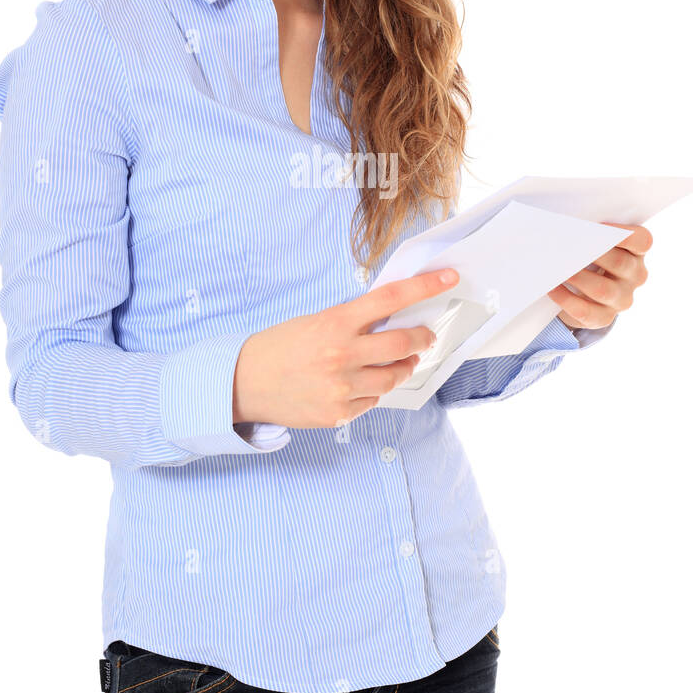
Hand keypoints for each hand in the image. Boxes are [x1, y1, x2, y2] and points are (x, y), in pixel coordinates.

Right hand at [233, 268, 460, 429]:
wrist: (243, 383)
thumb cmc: (279, 348)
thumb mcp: (315, 322)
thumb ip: (352, 322)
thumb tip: (392, 319)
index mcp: (335, 323)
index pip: (391, 299)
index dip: (425, 287)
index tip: (448, 278)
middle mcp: (342, 355)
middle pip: (403, 343)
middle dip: (422, 338)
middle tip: (426, 336)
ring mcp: (342, 387)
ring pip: (394, 376)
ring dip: (404, 366)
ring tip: (403, 361)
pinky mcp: (339, 413)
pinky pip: (373, 399)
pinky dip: (375, 389)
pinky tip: (363, 382)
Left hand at [546, 222, 651, 330]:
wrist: (581, 291)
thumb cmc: (588, 257)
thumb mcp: (593, 243)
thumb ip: (589, 234)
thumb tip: (568, 228)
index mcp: (636, 252)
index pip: (642, 241)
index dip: (624, 234)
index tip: (599, 226)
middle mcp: (635, 276)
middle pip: (620, 262)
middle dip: (593, 253)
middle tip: (570, 246)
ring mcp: (622, 299)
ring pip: (602, 289)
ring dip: (578, 277)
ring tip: (557, 269)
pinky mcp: (604, 317)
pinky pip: (586, 311)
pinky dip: (567, 299)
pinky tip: (553, 289)